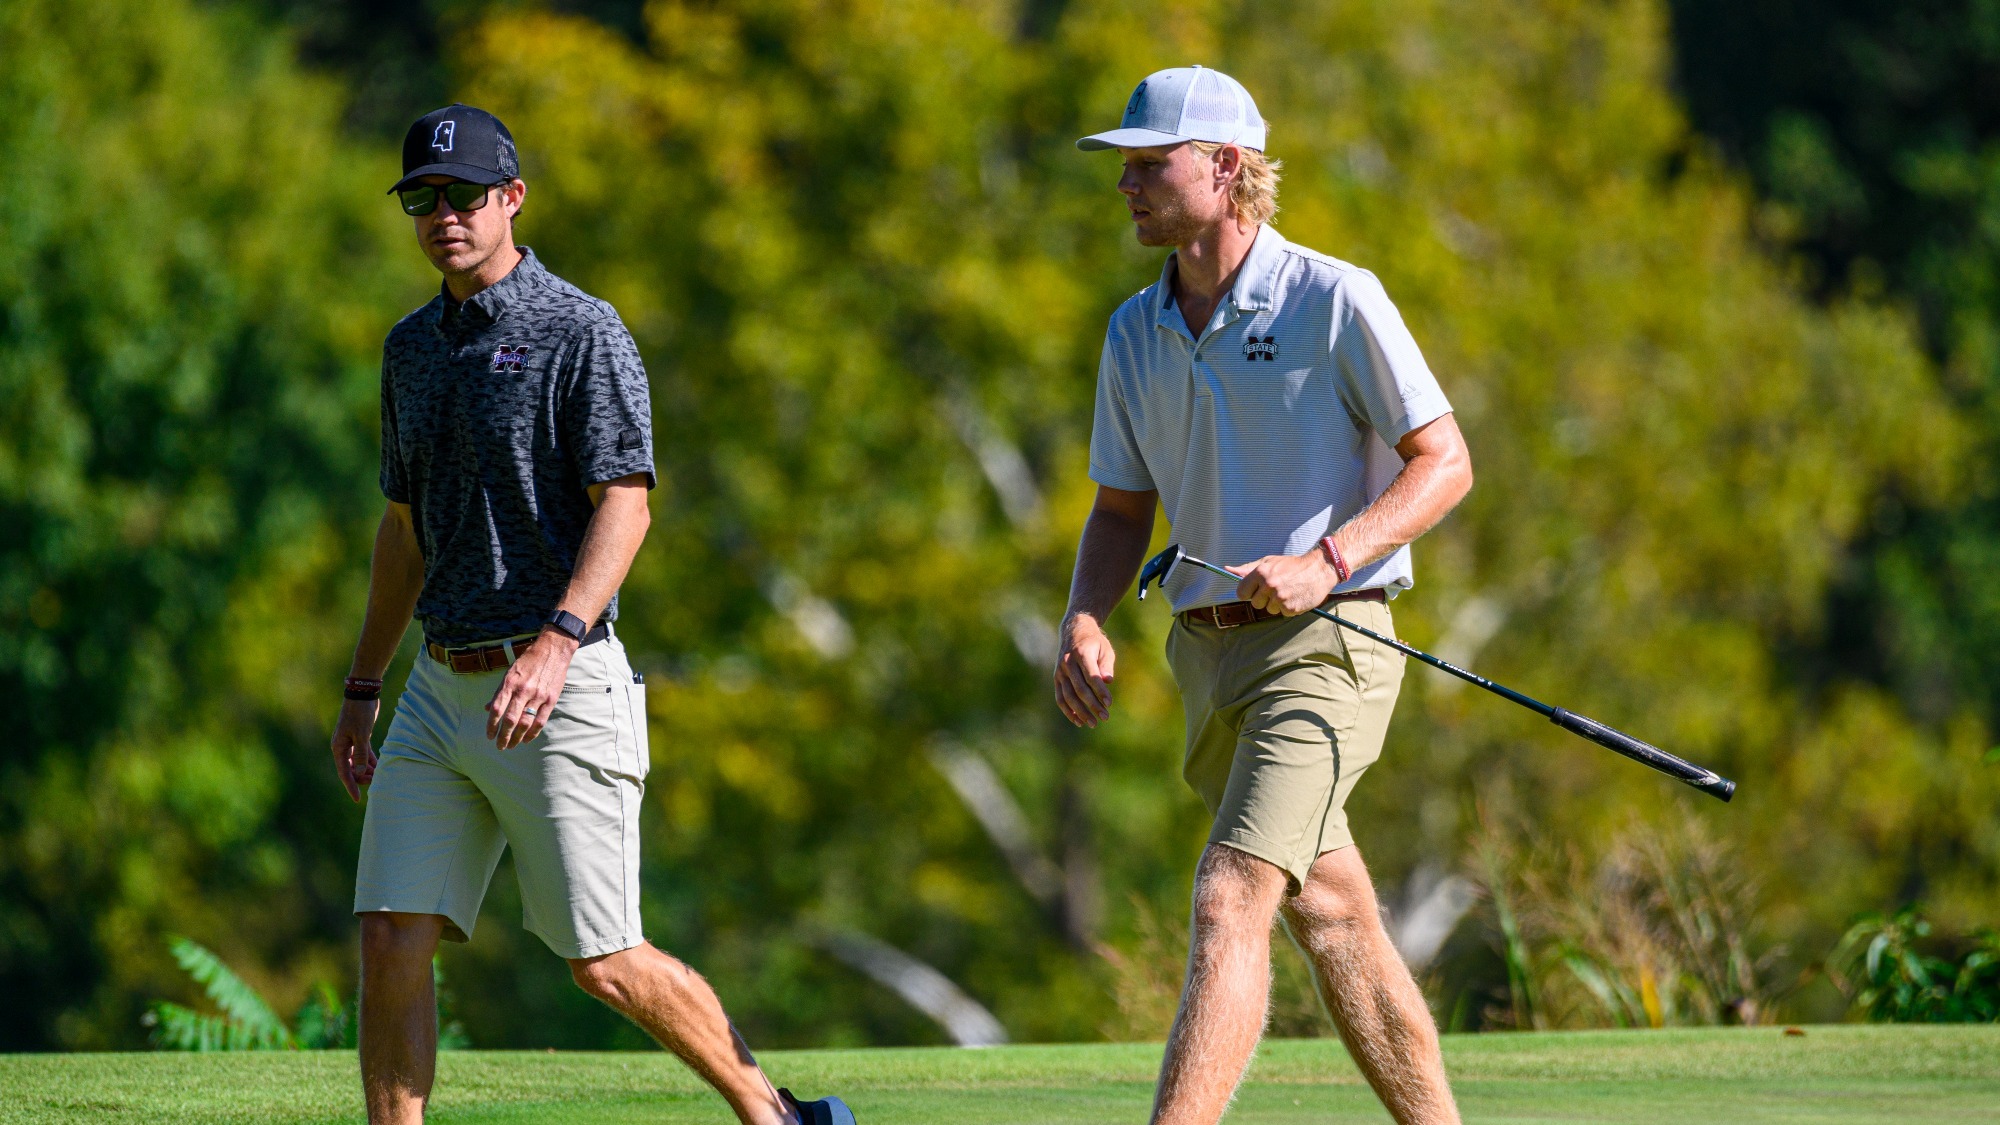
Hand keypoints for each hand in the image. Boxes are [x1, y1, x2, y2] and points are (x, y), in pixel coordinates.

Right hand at [331, 698, 380, 801]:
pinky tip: (380, 767)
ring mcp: (351, 743)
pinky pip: (365, 754)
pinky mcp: (361, 738)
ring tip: (380, 776)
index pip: (344, 772)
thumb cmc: (360, 714)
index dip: (351, 786)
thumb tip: (360, 772)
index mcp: (338, 747)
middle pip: (351, 769)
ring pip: (359, 763)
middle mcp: (343, 747)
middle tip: (376, 782)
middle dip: (362, 778)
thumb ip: (361, 754)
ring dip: (368, 770)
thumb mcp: (362, 734)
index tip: (357, 799)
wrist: (363, 694)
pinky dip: (371, 761)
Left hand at [488, 629, 578, 747]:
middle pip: (510, 719)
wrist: (553, 650)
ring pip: (525, 723)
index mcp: (510, 683)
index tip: (489, 736)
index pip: (497, 709)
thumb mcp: (509, 673)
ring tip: (511, 745)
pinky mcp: (551, 699)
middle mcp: (523, 690)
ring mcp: (538, 695)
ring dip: (517, 737)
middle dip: (503, 736)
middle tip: (500, 746)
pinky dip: (533, 732)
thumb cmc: (528, 661)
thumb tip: (488, 709)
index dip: (491, 725)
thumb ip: (499, 692)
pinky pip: (540, 720)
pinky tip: (527, 739)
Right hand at [1054, 614, 1116, 727]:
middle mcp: (1068, 663)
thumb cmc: (1094, 642)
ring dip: (1081, 712)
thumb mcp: (1105, 649)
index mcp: (1082, 653)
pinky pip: (1060, 697)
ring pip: (1068, 696)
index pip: (1091, 676)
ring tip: (1093, 723)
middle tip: (1105, 717)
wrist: (1073, 631)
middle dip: (1093, 705)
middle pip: (1080, 689)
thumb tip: (1108, 681)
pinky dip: (1068, 711)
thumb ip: (1106, 665)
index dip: (1100, 691)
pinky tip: (1079, 721)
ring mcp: (1060, 671)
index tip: (1109, 704)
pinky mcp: (1056, 678)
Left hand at [1229, 549, 1338, 615]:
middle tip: (1277, 589)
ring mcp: (1280, 598)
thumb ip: (1247, 569)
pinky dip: (1288, 608)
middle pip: (1255, 603)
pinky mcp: (1290, 608)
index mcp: (1261, 573)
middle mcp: (1269, 585)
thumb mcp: (1268, 562)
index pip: (1241, 592)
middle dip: (1263, 599)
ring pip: (1268, 610)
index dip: (1248, 592)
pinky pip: (1282, 613)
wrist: (1319, 569)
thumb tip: (1227, 570)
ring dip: (1277, 604)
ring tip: (1288, 591)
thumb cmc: (1291, 565)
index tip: (1256, 590)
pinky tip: (1295, 597)